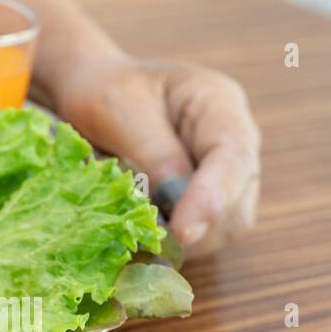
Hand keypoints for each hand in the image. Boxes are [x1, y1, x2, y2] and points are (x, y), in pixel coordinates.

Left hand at [54, 55, 260, 257]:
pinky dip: (177, 242)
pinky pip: (203, 231)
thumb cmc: (104, 90)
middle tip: (152, 242)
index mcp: (218, 103)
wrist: (92, 89)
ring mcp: (224, 171)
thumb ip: (153, 151)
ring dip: (187, 239)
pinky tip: (145, 238)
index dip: (212, 197)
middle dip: (199, 225)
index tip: (184, 231)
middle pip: (238, 197)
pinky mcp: (206, 198)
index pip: (233, 156)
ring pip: (226, 223)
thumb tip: (176, 199)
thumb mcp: (119, 110)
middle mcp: (233, 140)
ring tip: (142, 236)